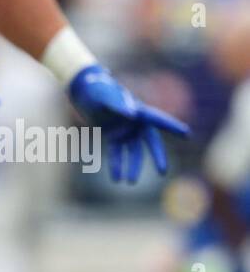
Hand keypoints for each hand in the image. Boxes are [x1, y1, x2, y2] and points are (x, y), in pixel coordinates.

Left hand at [68, 64, 188, 182]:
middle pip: (150, 142)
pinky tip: (115, 178)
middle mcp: (135, 123)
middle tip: (162, 172)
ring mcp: (125, 131)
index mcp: (139, 110)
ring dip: (131, 166)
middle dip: (156, 156)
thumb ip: (118, 104)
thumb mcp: (106, 95)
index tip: (187, 135)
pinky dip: (115, 165)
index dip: (172, 127)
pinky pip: (116, 153)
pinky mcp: (112, 137)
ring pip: (132, 152)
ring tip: (129, 182)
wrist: (83, 91)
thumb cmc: (97, 89)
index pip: (159, 120)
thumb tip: (131, 114)